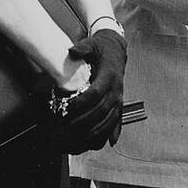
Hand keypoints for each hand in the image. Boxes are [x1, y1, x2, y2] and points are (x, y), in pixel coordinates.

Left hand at [58, 29, 126, 153]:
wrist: (117, 49)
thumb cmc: (102, 48)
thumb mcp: (92, 43)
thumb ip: (82, 48)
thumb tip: (71, 51)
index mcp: (109, 76)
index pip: (95, 93)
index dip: (81, 103)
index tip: (67, 108)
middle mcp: (116, 90)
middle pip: (101, 110)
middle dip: (84, 121)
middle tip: (68, 127)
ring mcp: (119, 98)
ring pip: (110, 119)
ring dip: (96, 132)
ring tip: (82, 140)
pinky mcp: (120, 104)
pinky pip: (117, 121)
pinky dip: (112, 133)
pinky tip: (105, 143)